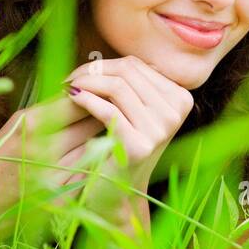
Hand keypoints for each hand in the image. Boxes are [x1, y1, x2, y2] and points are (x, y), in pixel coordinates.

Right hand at [0, 96, 108, 248]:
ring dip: (103, 142)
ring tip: (107, 136)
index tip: (100, 96)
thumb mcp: (16, 126)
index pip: (78, 102)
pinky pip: (90, 174)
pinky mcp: (61, 198)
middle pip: (91, 124)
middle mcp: (43, 148)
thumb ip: (47, 109)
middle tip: (112, 114)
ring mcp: (53, 175)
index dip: (93, 98)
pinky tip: (95, 163)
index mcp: (30, 124)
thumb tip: (81, 91)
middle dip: (103, 118)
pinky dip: (95, 167)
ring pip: (96, 149)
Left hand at [63, 55, 194, 193]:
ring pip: (117, 87)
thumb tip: (102, 57)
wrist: (118, 192)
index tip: (82, 72)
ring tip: (67, 87)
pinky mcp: (139, 145)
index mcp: (181, 98)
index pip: (136, 65)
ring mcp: (161, 130)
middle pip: (127, 72)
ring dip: (86, 83)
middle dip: (92, 71)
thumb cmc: (120, 146)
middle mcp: (176, 112)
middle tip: (69, 79)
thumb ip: (129, 82)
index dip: (104, 64)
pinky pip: (107, 110)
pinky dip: (85, 100)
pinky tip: (71, 97)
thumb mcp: (134, 110)